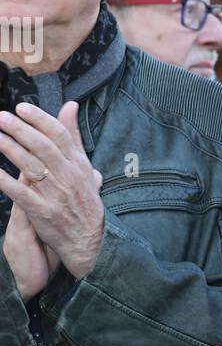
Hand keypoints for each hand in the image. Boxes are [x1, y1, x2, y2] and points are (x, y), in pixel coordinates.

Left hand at [0, 102, 104, 279]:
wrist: (88, 240)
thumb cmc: (83, 200)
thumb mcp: (84, 165)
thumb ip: (74, 135)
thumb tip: (70, 106)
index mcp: (77, 163)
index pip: (60, 135)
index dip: (40, 119)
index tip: (22, 108)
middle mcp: (67, 176)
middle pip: (43, 147)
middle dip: (21, 130)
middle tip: (2, 118)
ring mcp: (55, 194)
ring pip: (30, 166)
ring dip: (10, 150)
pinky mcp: (42, 211)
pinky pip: (21, 193)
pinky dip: (5, 181)